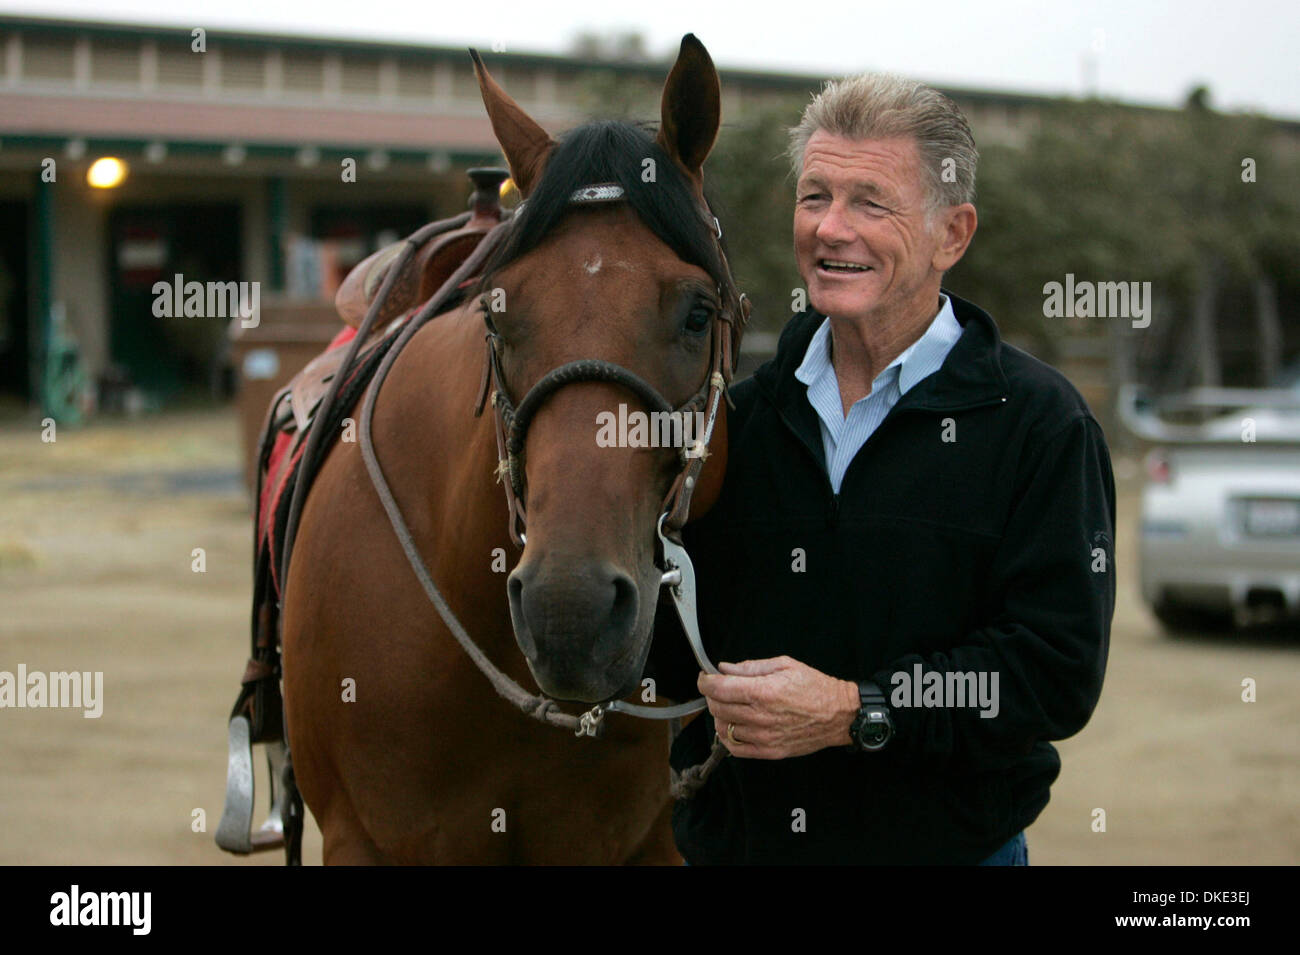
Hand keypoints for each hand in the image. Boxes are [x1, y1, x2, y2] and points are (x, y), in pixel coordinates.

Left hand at [698, 656, 859, 758]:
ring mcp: (764, 737)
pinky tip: (734, 726)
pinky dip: (727, 737)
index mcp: (763, 692)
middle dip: (713, 696)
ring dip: (720, 716)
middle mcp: (760, 717)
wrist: (838, 715)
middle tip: (720, 689)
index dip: (705, 681)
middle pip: (717, 708)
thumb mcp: (784, 665)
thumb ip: (751, 667)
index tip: (705, 677)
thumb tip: (724, 668)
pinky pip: (735, 749)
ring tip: (731, 707)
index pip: (718, 688)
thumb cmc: (815, 687)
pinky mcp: (769, 752)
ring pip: (722, 728)